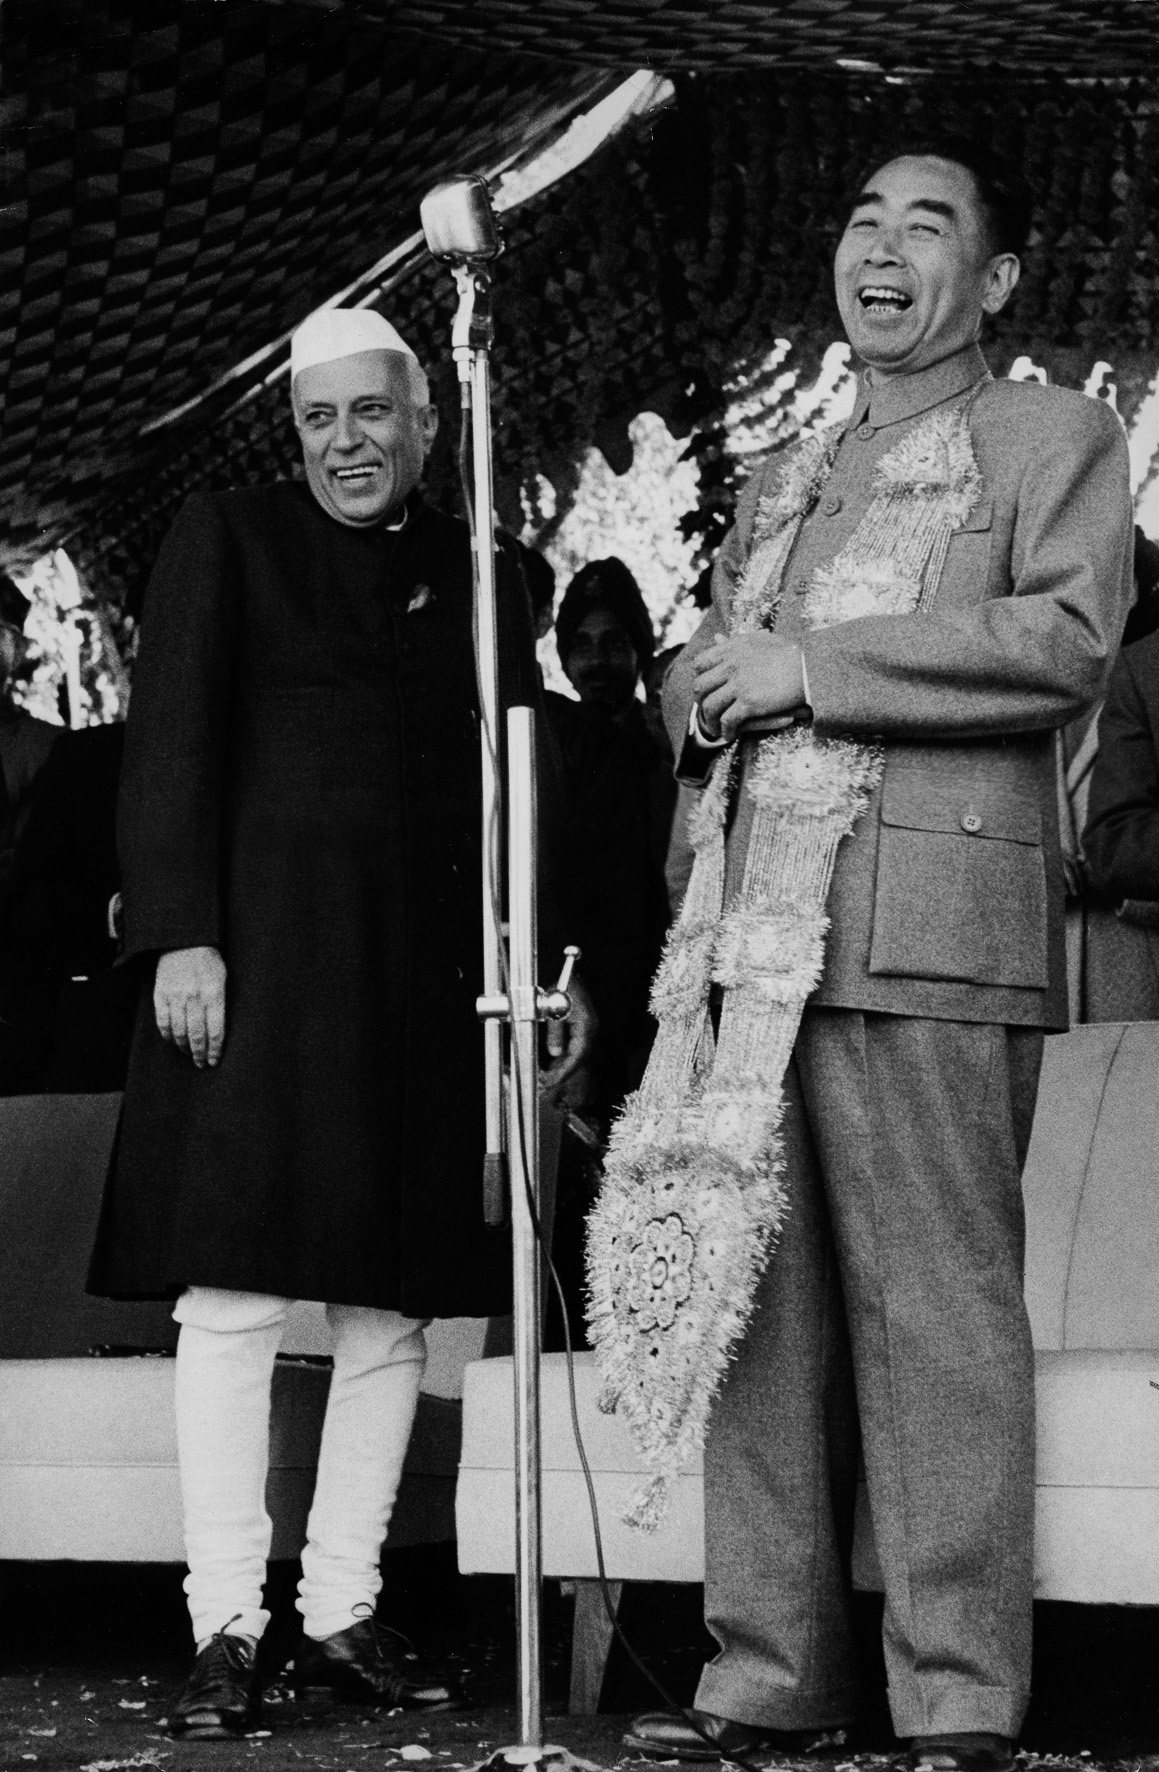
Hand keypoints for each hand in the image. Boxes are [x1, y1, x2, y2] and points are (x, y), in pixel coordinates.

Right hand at [154, 945, 226, 1068]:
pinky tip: (172, 1042)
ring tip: (189, 1054)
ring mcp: (176, 997)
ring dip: (184, 1047)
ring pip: (179, 1032)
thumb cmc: (208, 960)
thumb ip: (221, 1002)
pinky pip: (162, 1022)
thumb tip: (219, 1030)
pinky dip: (167, 1036)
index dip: (214, 1050)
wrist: (183, 941)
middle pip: (197, 1035)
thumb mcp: (223, 977)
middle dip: (199, 1054)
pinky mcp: (160, 995)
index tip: (214, 1061)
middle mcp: (195, 997)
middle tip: (201, 1064)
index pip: (215, 1031)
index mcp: (214, 994)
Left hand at [542, 972, 596, 1102]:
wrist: (572, 974)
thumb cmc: (563, 986)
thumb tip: (555, 1053)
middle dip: (563, 1072)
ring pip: (577, 1055)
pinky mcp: (583, 1028)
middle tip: (545, 1082)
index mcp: (586, 1026)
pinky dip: (565, 1058)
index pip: (578, 1055)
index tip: (552, 1081)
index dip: (565, 1071)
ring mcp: (588, 1030)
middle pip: (579, 1059)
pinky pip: (576, 1048)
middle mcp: (590, 1030)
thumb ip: (555, 1032)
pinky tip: (554, 1063)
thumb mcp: (553, 1009)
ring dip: (563, 1067)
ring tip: (547, 1076)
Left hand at [693, 633, 805, 742]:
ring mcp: (740, 684)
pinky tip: (730, 735)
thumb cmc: (792, 653)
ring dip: (710, 720)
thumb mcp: (760, 640)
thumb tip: (717, 638)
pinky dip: (726, 731)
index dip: (699, 678)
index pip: (700, 663)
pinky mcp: (750, 703)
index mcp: (733, 648)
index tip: (706, 689)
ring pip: (710, 706)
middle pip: (701, 687)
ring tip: (715, 728)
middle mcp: (731, 665)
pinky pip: (728, 720)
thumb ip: (736, 641)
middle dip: (701, 702)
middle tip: (708, 712)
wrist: (812, 668)